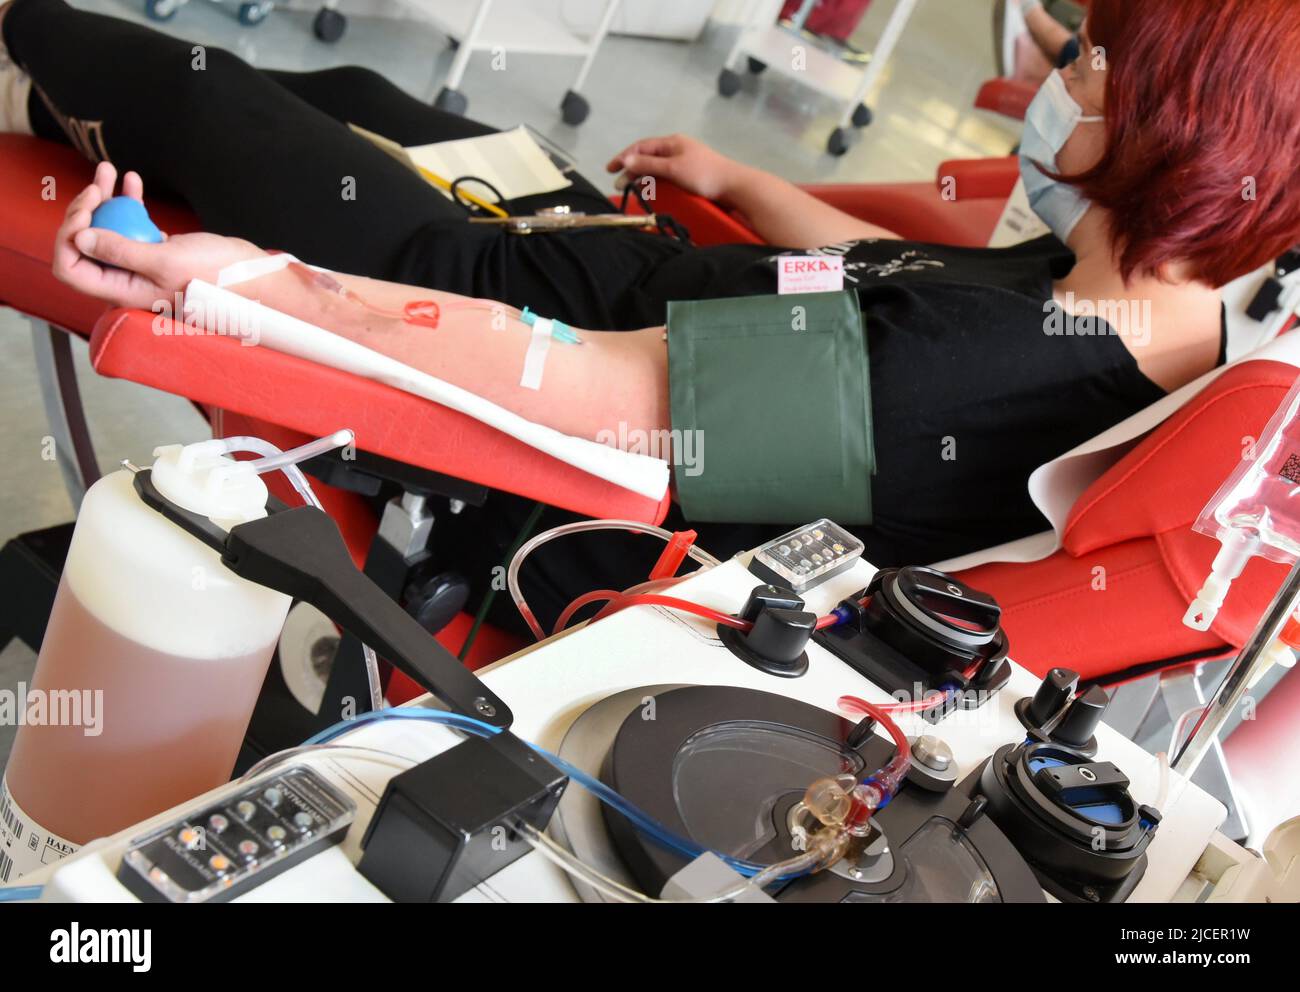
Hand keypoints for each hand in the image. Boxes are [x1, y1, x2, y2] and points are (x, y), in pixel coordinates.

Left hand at [52, 161, 265, 309]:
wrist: (250, 274)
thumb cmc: (215, 274)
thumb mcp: (166, 260)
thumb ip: (120, 251)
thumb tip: (79, 238)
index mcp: (122, 291)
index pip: (71, 269)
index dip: (69, 238)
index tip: (88, 212)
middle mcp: (125, 279)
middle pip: (81, 245)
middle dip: (83, 211)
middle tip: (97, 187)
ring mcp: (138, 264)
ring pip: (103, 229)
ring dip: (103, 198)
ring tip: (108, 171)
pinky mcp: (154, 249)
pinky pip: (129, 223)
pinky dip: (128, 201)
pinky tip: (133, 180)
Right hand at [606, 133, 751, 203]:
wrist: (734, 187)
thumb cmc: (704, 175)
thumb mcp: (673, 168)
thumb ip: (649, 164)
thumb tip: (627, 159)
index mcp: (672, 142)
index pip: (641, 147)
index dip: (624, 157)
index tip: (610, 169)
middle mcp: (676, 150)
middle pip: (647, 157)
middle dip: (631, 170)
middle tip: (619, 185)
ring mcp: (683, 163)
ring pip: (656, 168)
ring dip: (642, 177)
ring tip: (631, 190)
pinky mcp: (689, 176)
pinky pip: (666, 177)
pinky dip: (655, 183)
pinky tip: (650, 191)